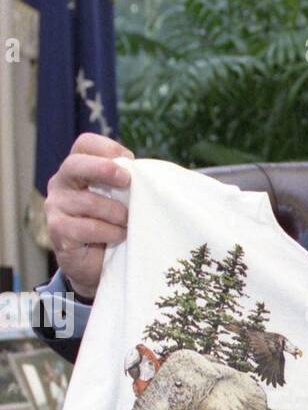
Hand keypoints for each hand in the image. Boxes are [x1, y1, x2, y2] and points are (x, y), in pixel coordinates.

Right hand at [45, 133, 133, 297]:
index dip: (107, 147)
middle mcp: (61, 183)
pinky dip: (110, 232)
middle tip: (127, 179)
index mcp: (76, 169)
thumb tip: (149, 174)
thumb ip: (126, 184)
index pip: (84, 144)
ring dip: (116, 213)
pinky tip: (119, 237)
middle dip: (104, 169)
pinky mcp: (58, 230)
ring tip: (128, 222)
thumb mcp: (120, 200)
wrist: (95, 265)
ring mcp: (56, 206)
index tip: (131, 160)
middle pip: (75, 164)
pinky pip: (89, 227)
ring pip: (89, 201)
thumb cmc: (110, 226)